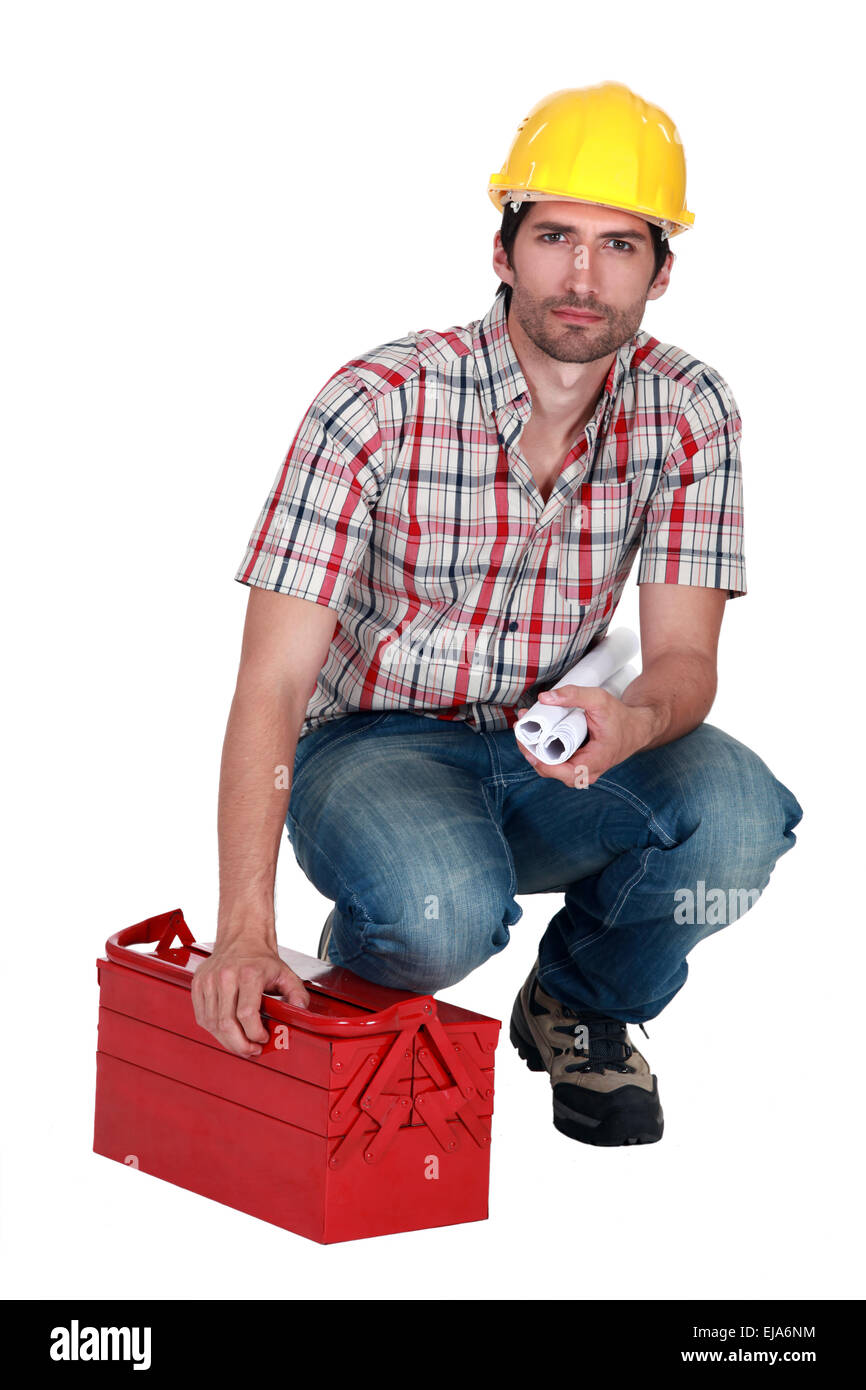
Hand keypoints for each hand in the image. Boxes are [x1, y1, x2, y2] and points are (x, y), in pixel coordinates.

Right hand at [191, 936, 310, 1057]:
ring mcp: (209, 980)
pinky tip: (226, 1032)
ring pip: (212, 1023)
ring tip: (240, 1044)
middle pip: (226, 1023)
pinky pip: (202, 1017)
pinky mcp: (198, 984)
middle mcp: (226, 975)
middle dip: (240, 1045)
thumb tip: (301, 1011)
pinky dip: (213, 1030)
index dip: (255, 1033)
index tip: (263, 1039)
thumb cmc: (261, 958)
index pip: (247, 1013)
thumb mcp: (285, 973)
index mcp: (249, 973)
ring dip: (227, 1040)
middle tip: (251, 1050)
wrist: (242, 938)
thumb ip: (297, 994)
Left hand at [514, 685, 654, 786]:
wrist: (637, 728)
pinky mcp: (577, 765)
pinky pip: (555, 763)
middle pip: (551, 771)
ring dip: (534, 750)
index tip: (527, 743)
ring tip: (526, 728)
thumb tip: (544, 698)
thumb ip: (573, 695)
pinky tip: (535, 734)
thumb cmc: (621, 717)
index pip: (563, 773)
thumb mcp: (599, 700)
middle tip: (522, 730)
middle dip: (531, 751)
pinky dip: (543, 749)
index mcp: (594, 763)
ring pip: (551, 768)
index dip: (541, 761)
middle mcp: (587, 773)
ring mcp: (582, 771)